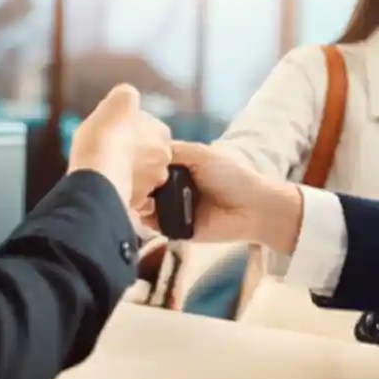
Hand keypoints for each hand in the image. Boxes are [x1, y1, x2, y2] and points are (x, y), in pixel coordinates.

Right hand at [68, 84, 172, 207]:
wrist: (96, 170)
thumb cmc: (106, 135)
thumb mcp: (118, 101)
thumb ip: (126, 96)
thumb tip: (128, 96)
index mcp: (162, 134)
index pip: (151, 129)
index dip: (131, 131)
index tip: (116, 133)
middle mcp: (163, 161)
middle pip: (147, 155)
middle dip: (131, 155)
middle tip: (109, 153)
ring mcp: (151, 185)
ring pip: (139, 179)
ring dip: (125, 175)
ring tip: (104, 171)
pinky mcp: (136, 205)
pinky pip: (129, 199)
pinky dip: (118, 193)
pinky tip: (105, 187)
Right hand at [141, 142, 303, 253]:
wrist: (253, 208)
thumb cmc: (233, 175)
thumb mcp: (201, 154)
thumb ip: (173, 150)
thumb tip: (143, 150)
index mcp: (180, 166)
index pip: (150, 161)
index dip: (139, 158)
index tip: (125, 153)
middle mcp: (173, 186)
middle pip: (143, 182)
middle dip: (135, 179)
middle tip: (126, 176)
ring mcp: (173, 208)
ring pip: (143, 203)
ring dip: (137, 198)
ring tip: (134, 192)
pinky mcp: (176, 229)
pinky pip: (154, 224)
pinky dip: (146, 218)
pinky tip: (143, 208)